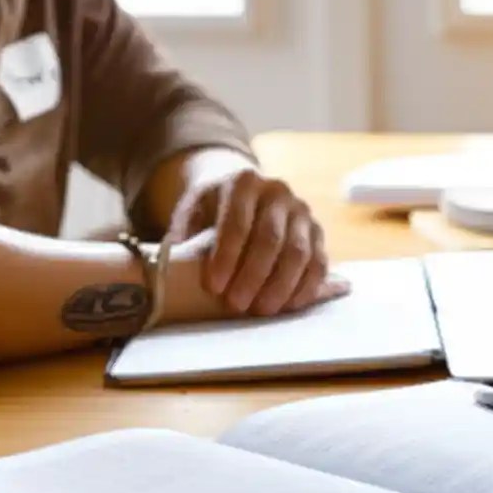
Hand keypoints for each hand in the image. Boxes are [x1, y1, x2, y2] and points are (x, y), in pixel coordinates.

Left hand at [166, 168, 348, 314]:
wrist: (244, 193)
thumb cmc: (212, 210)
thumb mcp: (192, 211)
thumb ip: (184, 234)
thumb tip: (173, 266)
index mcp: (243, 182)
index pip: (236, 221)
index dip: (226, 256)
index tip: (213, 287)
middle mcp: (278, 192)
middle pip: (270, 238)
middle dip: (253, 275)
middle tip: (236, 305)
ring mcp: (302, 212)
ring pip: (298, 252)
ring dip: (280, 285)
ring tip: (261, 310)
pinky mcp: (318, 233)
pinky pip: (319, 263)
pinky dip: (306, 288)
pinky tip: (288, 306)